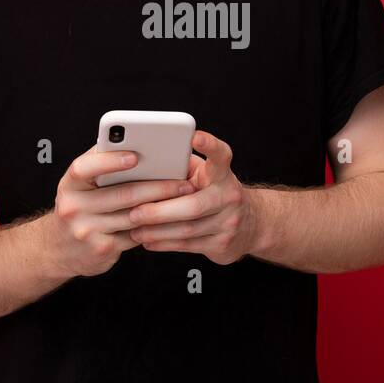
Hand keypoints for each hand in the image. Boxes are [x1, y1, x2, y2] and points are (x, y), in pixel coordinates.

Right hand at [46, 144, 196, 277]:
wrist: (59, 249)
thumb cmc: (80, 206)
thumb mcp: (81, 184)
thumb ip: (101, 164)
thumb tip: (138, 142)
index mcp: (70, 184)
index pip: (84, 168)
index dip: (109, 161)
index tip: (136, 156)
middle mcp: (73, 207)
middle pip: (122, 194)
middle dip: (158, 186)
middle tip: (183, 181)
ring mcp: (86, 231)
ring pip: (134, 216)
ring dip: (163, 206)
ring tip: (184, 198)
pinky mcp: (101, 250)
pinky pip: (135, 235)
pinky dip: (154, 225)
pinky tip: (171, 218)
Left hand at [128, 130, 259, 264]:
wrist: (249, 225)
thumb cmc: (214, 193)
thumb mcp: (206, 176)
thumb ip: (183, 168)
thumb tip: (145, 162)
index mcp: (223, 175)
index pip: (221, 156)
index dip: (210, 146)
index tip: (195, 136)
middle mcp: (229, 197)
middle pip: (194, 205)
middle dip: (160, 211)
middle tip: (135, 211)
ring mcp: (228, 223)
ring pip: (187, 230)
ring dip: (156, 230)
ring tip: (134, 228)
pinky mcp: (222, 244)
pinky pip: (187, 245)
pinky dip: (164, 243)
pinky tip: (147, 240)